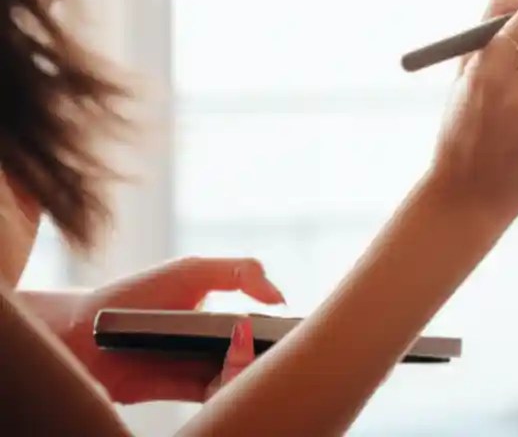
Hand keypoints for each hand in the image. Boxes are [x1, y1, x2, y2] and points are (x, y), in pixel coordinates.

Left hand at [54, 257, 284, 403]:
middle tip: (255, 353)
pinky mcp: (182, 391)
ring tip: (234, 367)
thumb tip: (280, 297)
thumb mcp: (192, 270)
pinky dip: (224, 393)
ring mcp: (201, 366)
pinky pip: (215, 397)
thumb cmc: (135, 295)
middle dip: (263, 356)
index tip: (285, 334)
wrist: (83, 334)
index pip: (264, 324)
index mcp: (223, 312)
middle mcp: (216, 341)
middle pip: (256, 354)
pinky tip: (222, 384)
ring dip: (244, 376)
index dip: (279, 331)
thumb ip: (241, 272)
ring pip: (239, 378)